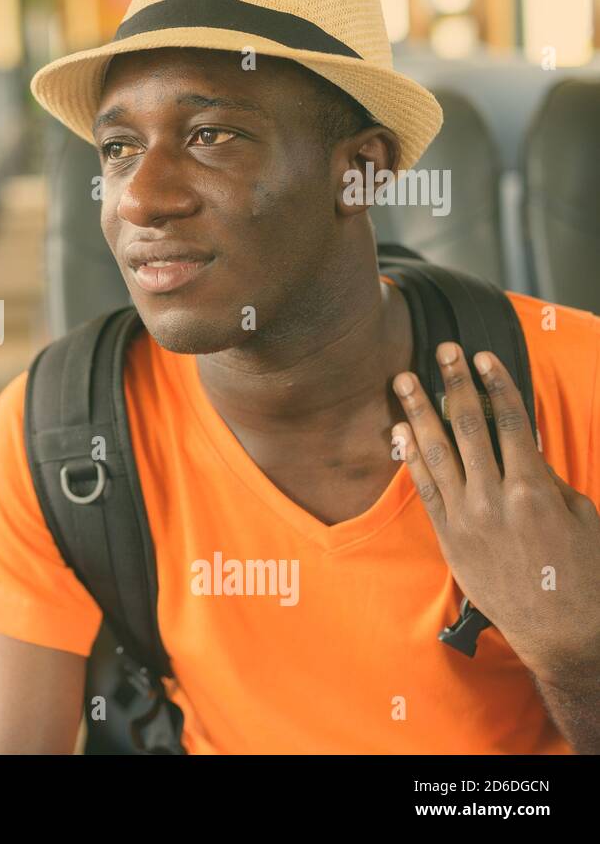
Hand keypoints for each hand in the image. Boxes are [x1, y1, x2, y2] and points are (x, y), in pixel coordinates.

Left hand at [390, 342, 599, 683]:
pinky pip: (424, 488)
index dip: (494, 384)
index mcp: (534, 488)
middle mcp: (494, 497)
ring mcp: (466, 517)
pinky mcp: (449, 536)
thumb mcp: (578, 515)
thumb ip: (546, 478)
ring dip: (418, 411)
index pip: (509, 420)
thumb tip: (521, 446)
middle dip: (454, 383)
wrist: (560, 630)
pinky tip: (399, 431)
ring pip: (436, 451)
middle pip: (468, 426)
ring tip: (403, 380)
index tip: (482, 356)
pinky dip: (410, 456)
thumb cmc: (580, 573)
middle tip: (442, 350)